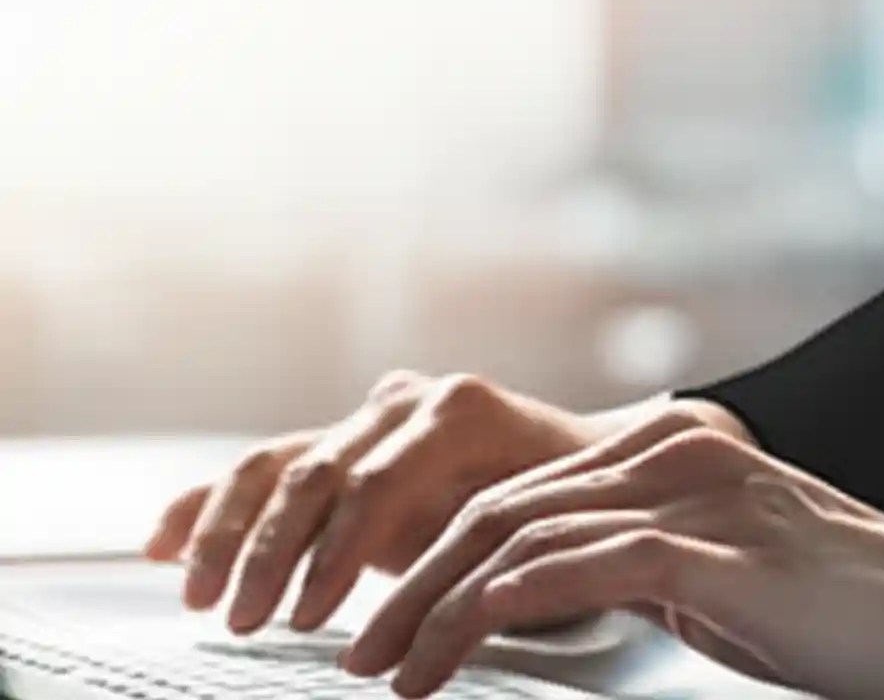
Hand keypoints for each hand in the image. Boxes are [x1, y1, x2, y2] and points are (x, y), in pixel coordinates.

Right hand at [145, 371, 615, 632]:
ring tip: (197, 597)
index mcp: (457, 411)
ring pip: (276, 465)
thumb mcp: (542, 524)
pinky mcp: (343, 446)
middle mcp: (405, 402)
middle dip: (272, 554)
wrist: (580, 462)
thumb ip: (489, 552)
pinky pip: (266, 467)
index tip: (310, 617)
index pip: (377, 481)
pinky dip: (210, 504)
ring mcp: (368, 419)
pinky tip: (162, 543)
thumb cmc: (569, 502)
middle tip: (244, 620)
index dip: (336, 552)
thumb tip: (449, 617)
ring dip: (227, 534)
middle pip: (316, 471)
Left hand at [340, 409, 883, 698]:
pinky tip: (456, 646)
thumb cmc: (837, 612)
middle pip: (501, 508)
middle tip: (357, 647)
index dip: (441, 554)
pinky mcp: (715, 549)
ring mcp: (693, 493)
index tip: (389, 615)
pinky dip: (503, 607)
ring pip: (524, 539)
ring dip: (438, 609)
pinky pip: (582, 568)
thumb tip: (545, 593)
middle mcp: (671, 452)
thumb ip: (637, 563)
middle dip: (415, 582)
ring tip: (386, 670)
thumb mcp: (715, 576)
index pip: (521, 494)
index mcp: (666, 448)